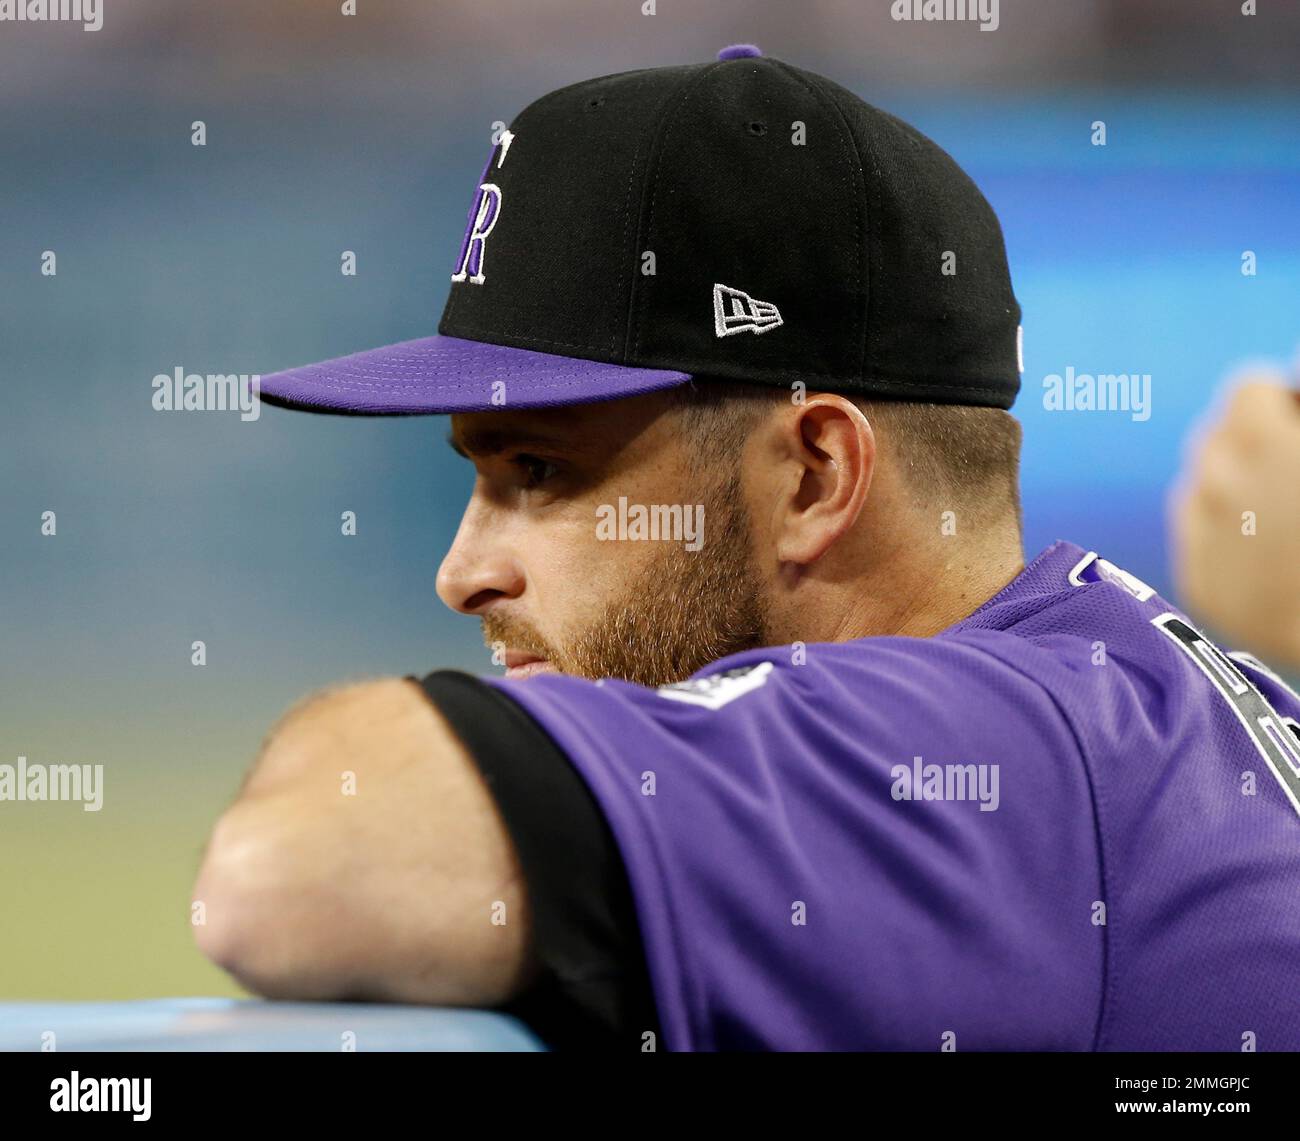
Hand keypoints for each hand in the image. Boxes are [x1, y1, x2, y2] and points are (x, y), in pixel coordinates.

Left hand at [1170, 370, 1299, 669]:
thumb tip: (1291, 377)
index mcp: (1261, 441)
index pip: (1246, 388)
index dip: (1276, 401)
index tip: (1292, 419)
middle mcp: (1216, 482)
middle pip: (1215, 438)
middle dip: (1249, 446)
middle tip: (1289, 469)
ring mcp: (1200, 536)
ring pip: (1199, 490)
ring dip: (1230, 492)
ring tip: (1278, 516)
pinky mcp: (1199, 586)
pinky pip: (1199, 544)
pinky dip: (1224, 543)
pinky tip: (1265, 558)